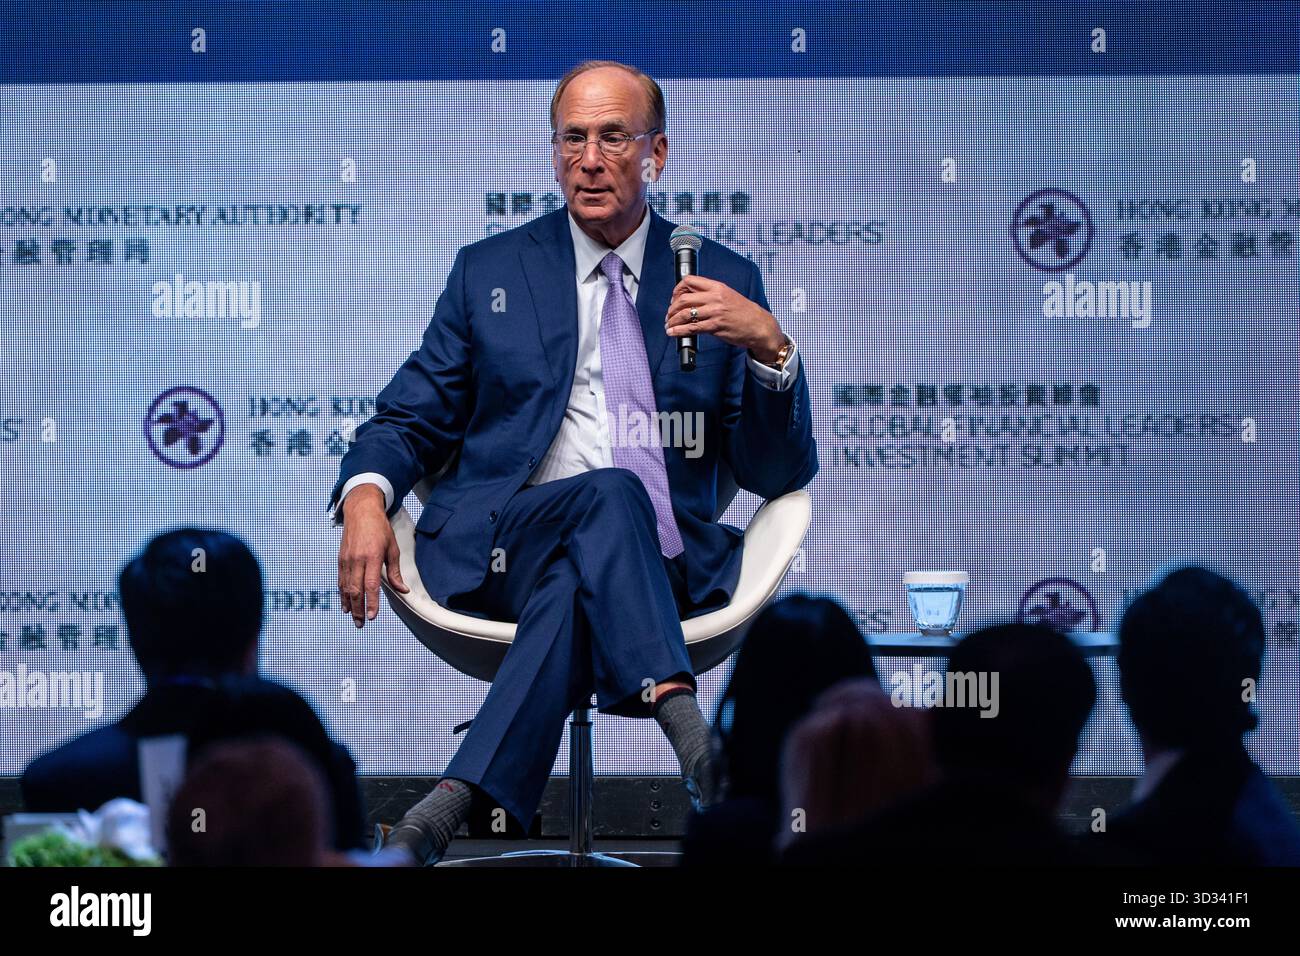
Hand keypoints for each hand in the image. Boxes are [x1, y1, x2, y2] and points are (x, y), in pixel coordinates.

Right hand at [337, 484, 408, 627]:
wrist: (361, 511)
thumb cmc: (380, 529)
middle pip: (356, 590)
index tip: (373, 616)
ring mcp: (347, 560)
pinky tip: (345, 604)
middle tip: (362, 624)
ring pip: (346, 587)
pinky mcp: (340, 559)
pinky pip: (341, 580)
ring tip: (354, 618)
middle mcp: (357, 559)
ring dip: (349, 605)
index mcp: (373, 556)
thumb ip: (396, 571)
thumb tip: (403, 590)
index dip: (372, 602)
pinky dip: (343, 594)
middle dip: (358, 609)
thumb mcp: (393, 548)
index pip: (371, 585)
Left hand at [665, 275, 784, 361]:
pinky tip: (673, 333)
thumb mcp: (728, 296)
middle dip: (672, 308)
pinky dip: (679, 331)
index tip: (674, 299)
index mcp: (717, 287)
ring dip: (673, 320)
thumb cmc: (744, 313)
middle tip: (670, 315)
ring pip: (685, 314)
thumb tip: (691, 300)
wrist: (759, 326)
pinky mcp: (715, 326)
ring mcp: (715, 312)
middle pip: (684, 298)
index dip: (677, 290)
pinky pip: (691, 328)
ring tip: (669, 325)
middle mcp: (715, 297)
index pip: (690, 281)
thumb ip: (710, 295)